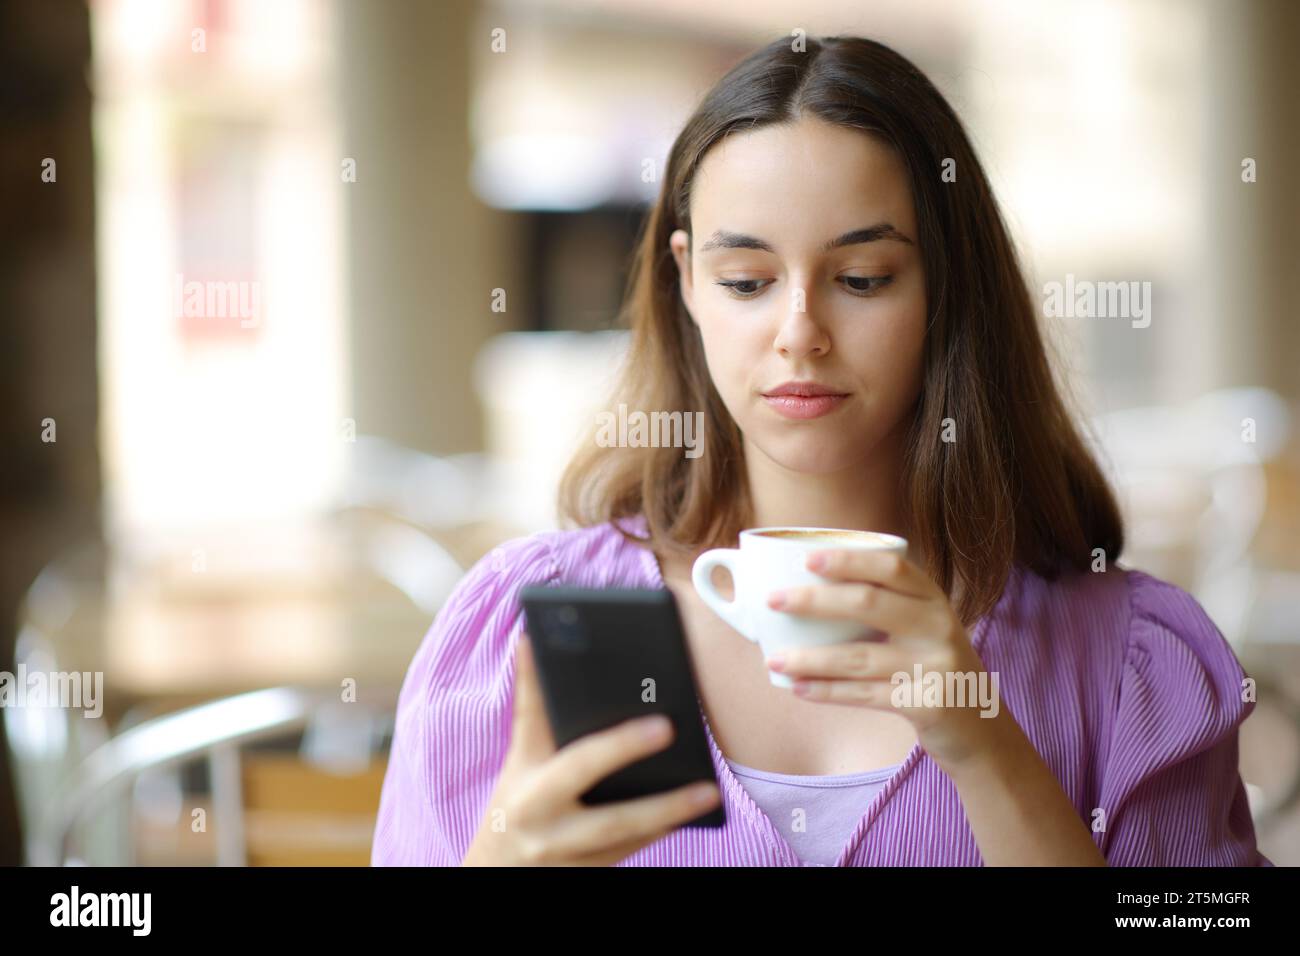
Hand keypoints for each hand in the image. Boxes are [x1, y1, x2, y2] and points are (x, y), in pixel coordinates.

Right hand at [462, 631, 721, 865]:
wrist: (499, 868)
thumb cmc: (516, 796)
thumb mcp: (520, 753)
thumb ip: (530, 702)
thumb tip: (531, 639)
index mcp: (532, 787)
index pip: (576, 760)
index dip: (618, 744)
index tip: (662, 724)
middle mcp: (549, 827)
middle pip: (608, 816)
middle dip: (656, 797)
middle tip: (692, 761)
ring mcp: (570, 857)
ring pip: (626, 838)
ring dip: (668, 815)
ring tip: (709, 793)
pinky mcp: (588, 874)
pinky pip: (631, 852)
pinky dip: (660, 831)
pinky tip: (692, 812)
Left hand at [764, 549, 1003, 770]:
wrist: (982, 730)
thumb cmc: (933, 669)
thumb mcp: (923, 630)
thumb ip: (883, 609)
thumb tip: (806, 595)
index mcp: (933, 599)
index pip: (892, 567)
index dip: (849, 559)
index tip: (808, 559)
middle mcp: (938, 626)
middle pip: (868, 603)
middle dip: (814, 600)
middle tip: (772, 601)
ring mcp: (935, 666)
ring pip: (859, 656)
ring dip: (810, 658)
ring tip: (773, 660)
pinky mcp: (927, 704)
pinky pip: (864, 695)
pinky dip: (827, 691)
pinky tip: (798, 688)